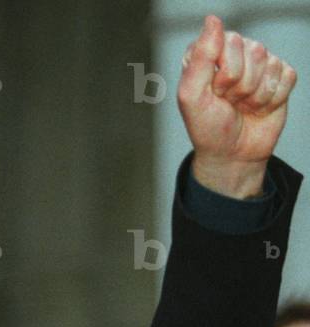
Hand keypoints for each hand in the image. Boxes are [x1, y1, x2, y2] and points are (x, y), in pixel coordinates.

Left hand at [178, 15, 296, 197]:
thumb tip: (213, 19)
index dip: (222, 72)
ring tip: (241, 106)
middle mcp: (233, 54)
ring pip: (269, 63)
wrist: (232, 154)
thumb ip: (200, 56)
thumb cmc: (207, 127)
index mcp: (208, 54)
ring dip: (255, 94)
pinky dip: (271, 99)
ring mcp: (259, 64)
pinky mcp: (280, 77)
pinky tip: (258, 108)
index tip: (213, 91)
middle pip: (252, 49)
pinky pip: (286, 77)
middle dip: (239, 83)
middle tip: (227, 101)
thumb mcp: (191, 96)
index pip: (226, 41)